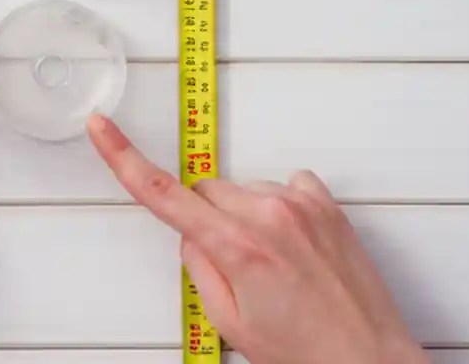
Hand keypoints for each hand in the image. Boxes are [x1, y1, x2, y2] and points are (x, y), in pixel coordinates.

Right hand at [87, 115, 426, 363]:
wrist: (367, 360)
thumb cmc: (306, 352)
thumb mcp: (230, 323)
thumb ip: (199, 269)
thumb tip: (191, 237)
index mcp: (238, 246)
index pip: (163, 192)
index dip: (123, 157)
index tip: (101, 128)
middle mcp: (270, 214)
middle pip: (205, 191)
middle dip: (205, 220)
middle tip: (231, 267)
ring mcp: (301, 203)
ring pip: (242, 190)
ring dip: (244, 217)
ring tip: (271, 266)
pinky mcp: (326, 203)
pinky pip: (283, 186)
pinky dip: (277, 208)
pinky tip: (291, 245)